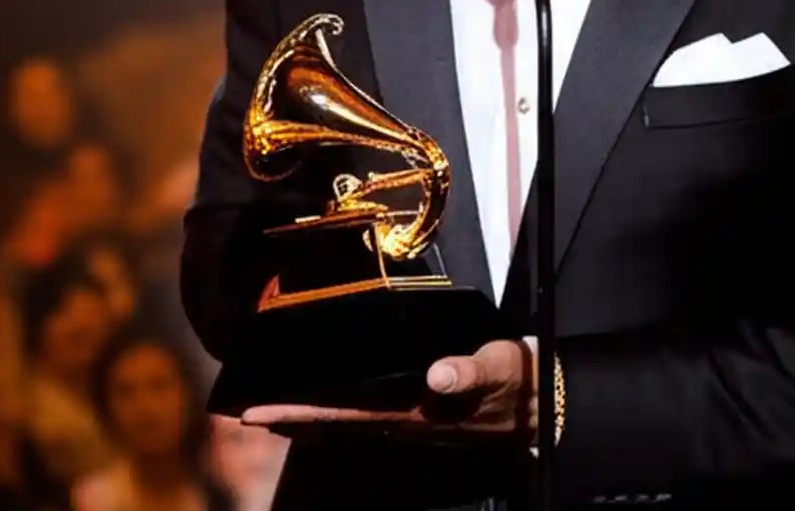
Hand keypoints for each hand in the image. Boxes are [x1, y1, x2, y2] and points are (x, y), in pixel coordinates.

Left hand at [240, 338, 537, 440]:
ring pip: (350, 426)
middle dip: (294, 422)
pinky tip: (330, 414)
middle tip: (249, 416)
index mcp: (418, 413)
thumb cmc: (520, 383)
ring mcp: (415, 424)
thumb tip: (436, 378)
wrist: (546, 408)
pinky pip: (369, 419)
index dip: (302, 415)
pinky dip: (340, 417)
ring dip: (313, 422)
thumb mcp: (499, 369)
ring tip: (276, 416)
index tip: (262, 414)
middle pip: (338, 426)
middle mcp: (409, 424)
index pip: (347, 415)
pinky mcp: (424, 417)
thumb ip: (468, 373)